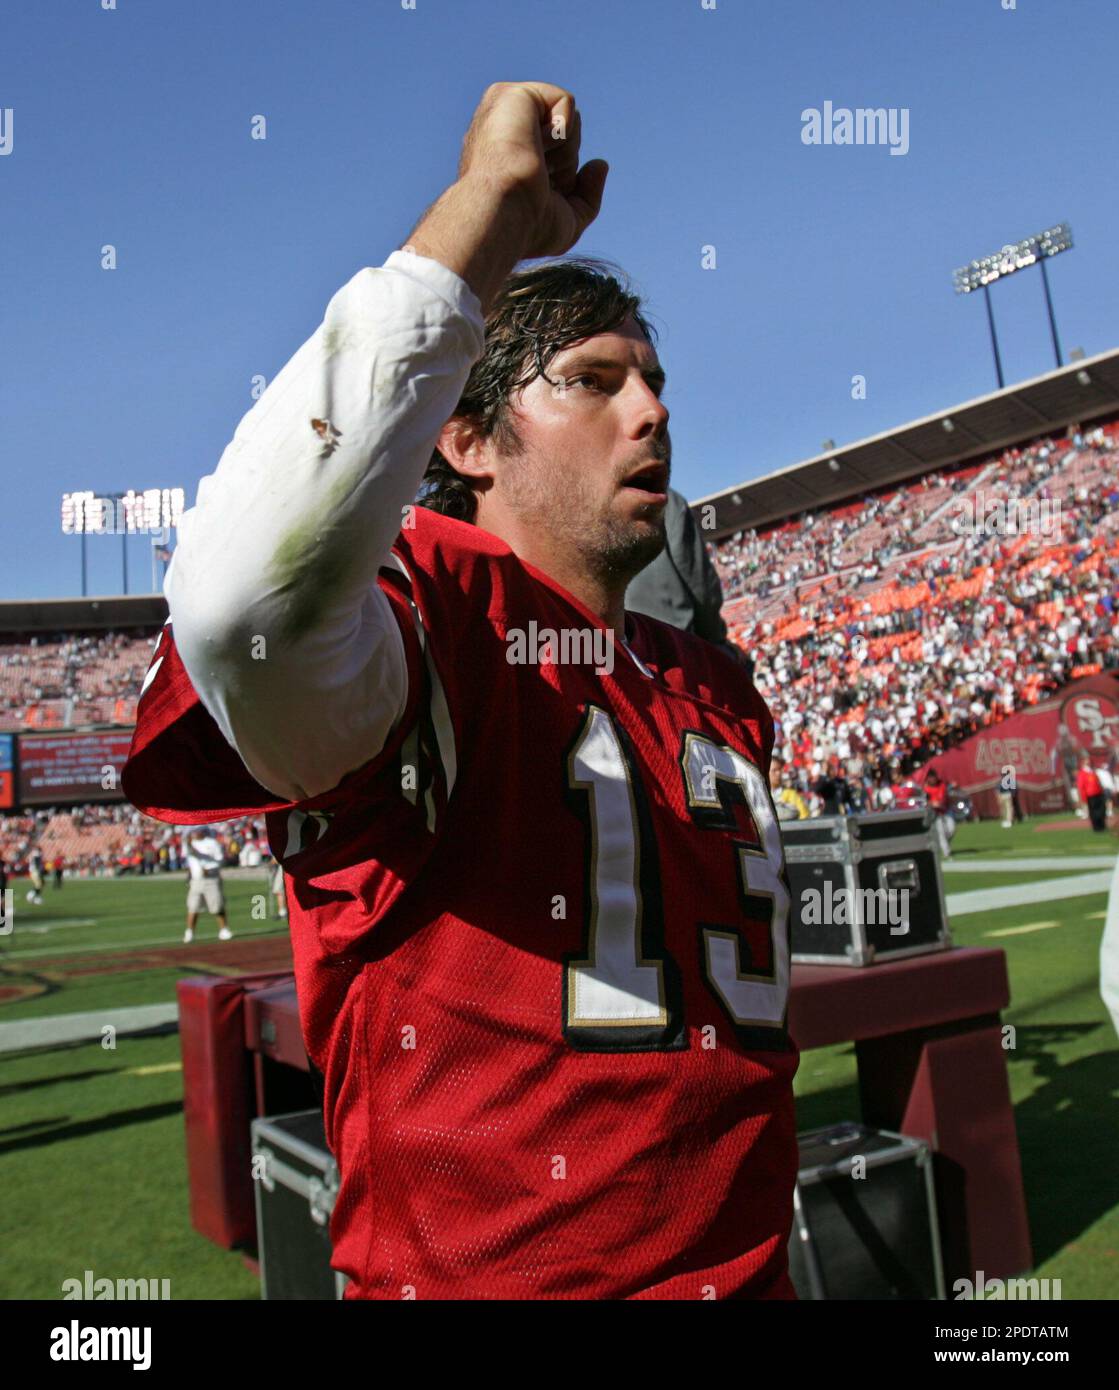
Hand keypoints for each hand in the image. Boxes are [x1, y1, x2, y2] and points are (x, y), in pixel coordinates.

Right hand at [457, 82, 607, 258]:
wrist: (504, 215)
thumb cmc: (527, 227)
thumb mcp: (567, 222)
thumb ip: (587, 196)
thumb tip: (600, 165)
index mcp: (507, 159)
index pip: (557, 158)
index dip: (561, 180)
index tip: (539, 198)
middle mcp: (502, 133)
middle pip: (565, 138)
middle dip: (565, 163)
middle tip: (538, 180)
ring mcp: (504, 112)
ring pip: (567, 120)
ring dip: (564, 150)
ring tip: (533, 162)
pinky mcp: (512, 94)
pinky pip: (565, 101)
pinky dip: (562, 129)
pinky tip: (535, 144)